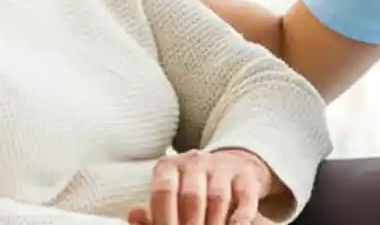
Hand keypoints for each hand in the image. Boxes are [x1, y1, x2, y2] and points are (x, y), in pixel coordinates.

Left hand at [127, 149, 273, 224]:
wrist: (230, 169)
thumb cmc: (190, 190)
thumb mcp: (170, 197)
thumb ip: (153, 211)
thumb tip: (133, 215)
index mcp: (169, 166)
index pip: (163, 192)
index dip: (163, 219)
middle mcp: (195, 161)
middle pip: (191, 197)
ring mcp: (222, 166)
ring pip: (217, 199)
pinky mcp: (246, 177)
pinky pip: (245, 200)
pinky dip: (239, 220)